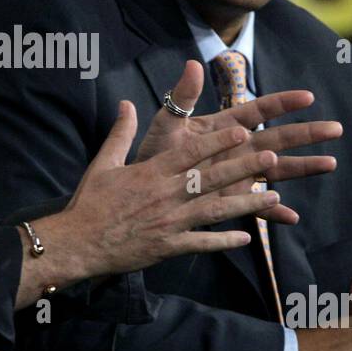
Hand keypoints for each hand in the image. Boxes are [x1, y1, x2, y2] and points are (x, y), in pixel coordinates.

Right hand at [28, 101, 288, 287]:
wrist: (79, 243)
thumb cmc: (90, 202)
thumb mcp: (103, 163)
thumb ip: (120, 133)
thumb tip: (126, 103)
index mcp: (152, 173)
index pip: (191, 153)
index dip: (218, 141)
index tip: (242, 130)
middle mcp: (166, 196)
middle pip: (211, 179)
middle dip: (243, 168)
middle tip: (271, 157)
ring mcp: (170, 223)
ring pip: (215, 211)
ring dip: (246, 204)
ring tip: (272, 197)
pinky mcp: (169, 247)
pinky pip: (202, 243)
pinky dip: (225, 241)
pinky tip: (247, 237)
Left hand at [134, 61, 341, 224]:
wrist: (144, 189)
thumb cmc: (154, 153)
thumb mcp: (167, 124)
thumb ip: (182, 97)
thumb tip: (193, 64)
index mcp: (225, 127)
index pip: (259, 110)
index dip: (283, 103)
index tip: (308, 96)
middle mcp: (238, 149)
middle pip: (278, 138)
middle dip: (307, 133)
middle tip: (337, 128)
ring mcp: (239, 175)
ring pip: (278, 170)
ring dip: (303, 168)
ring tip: (331, 163)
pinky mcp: (233, 200)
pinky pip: (257, 207)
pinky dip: (274, 212)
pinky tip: (293, 217)